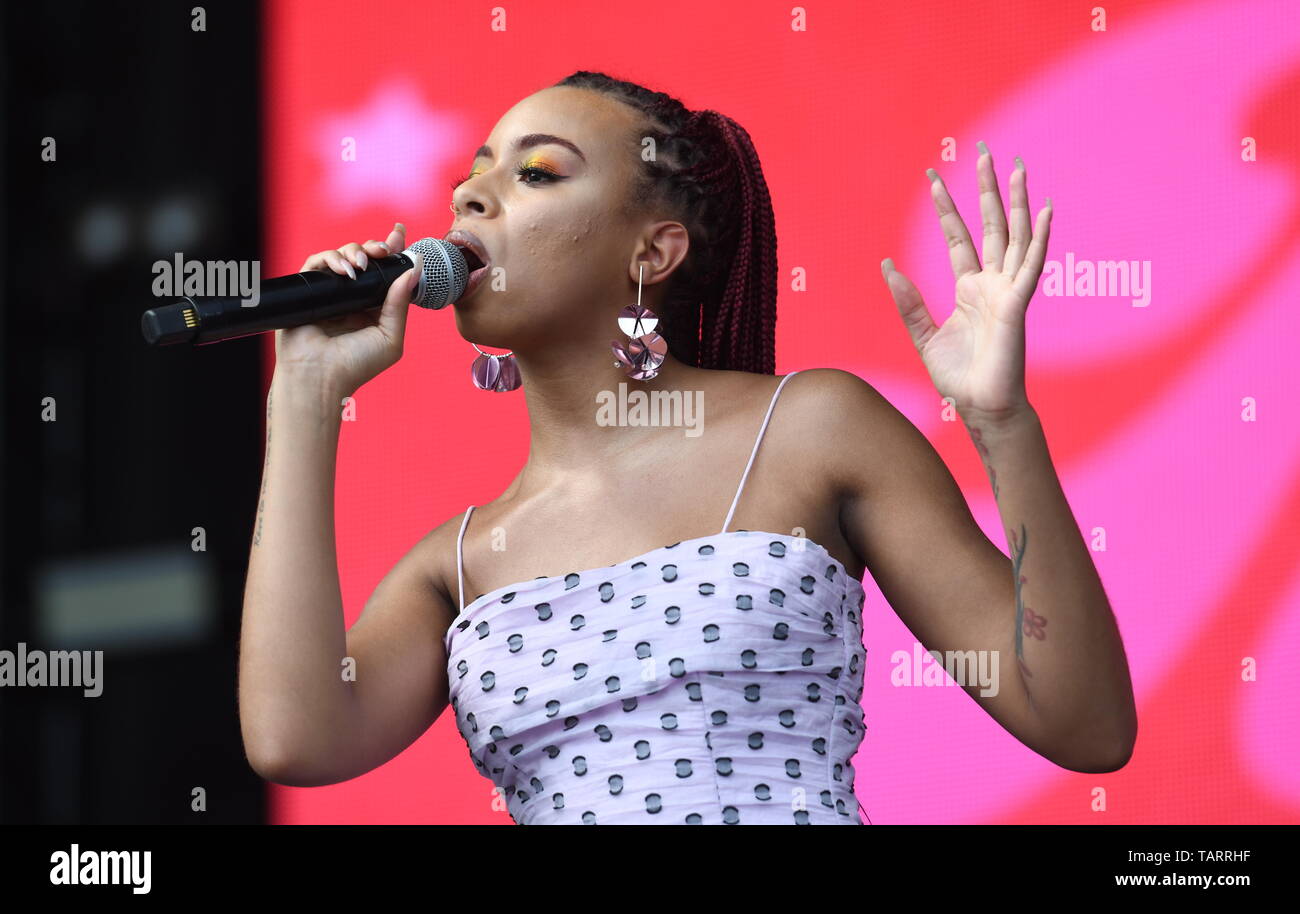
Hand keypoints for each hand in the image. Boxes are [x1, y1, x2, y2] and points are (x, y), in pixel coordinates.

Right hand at [274, 223, 418, 396]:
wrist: (319, 377)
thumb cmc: (356, 365)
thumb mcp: (390, 336)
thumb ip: (400, 304)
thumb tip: (414, 270)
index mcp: (373, 307)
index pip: (385, 272)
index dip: (392, 251)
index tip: (399, 234)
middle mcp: (352, 297)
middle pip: (364, 258)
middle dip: (375, 247)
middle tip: (383, 250)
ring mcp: (330, 293)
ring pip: (341, 256)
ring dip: (354, 252)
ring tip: (361, 264)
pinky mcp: (308, 290)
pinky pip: (317, 263)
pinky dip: (331, 259)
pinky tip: (345, 270)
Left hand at [880, 143, 1051, 424]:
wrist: (981, 408)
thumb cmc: (958, 378)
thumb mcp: (924, 335)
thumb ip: (908, 302)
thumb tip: (887, 265)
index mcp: (969, 289)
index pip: (958, 238)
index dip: (947, 208)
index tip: (933, 179)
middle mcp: (991, 284)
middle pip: (990, 225)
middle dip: (986, 189)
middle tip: (982, 152)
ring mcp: (1008, 291)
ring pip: (1015, 235)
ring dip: (1016, 201)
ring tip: (1016, 165)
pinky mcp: (1018, 304)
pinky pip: (1031, 265)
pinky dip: (1040, 237)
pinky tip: (1046, 209)